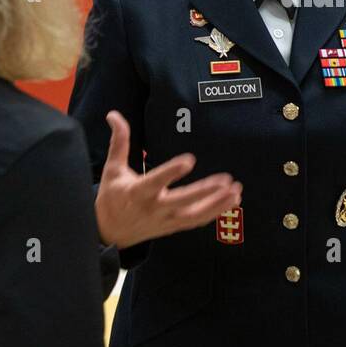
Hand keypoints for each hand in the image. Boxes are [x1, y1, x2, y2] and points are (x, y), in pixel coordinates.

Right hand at [94, 110, 240, 248]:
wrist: (110, 232)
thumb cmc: (112, 196)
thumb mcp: (112, 169)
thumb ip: (119, 142)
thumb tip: (114, 115)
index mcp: (137, 192)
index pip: (156, 181)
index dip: (171, 172)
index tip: (189, 160)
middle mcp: (153, 208)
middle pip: (182, 201)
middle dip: (204, 192)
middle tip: (225, 180)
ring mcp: (165, 220)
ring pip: (194, 215)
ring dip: (217, 204)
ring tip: (236, 191)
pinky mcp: (173, 227)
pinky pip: (196, 221)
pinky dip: (215, 212)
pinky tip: (232, 201)